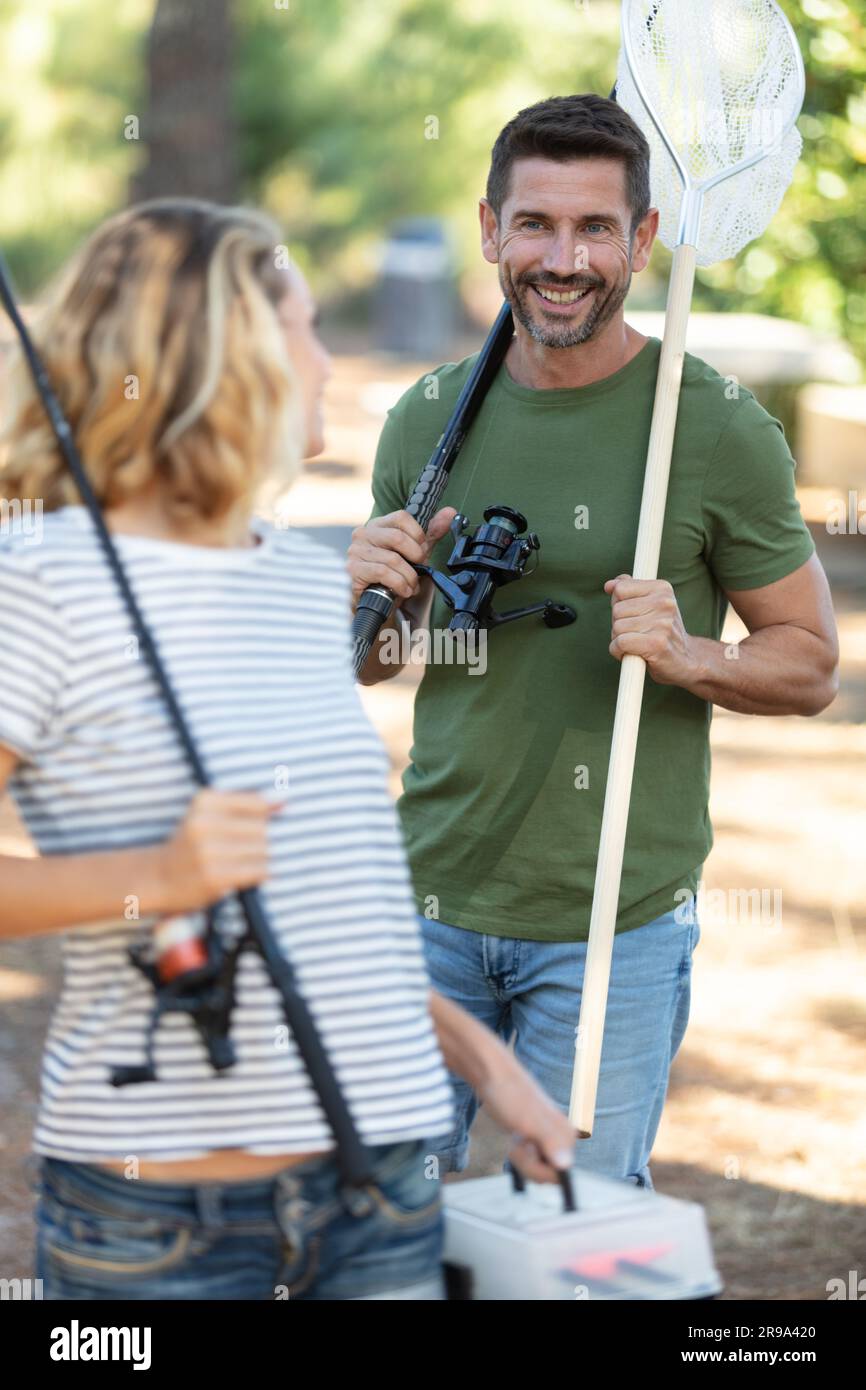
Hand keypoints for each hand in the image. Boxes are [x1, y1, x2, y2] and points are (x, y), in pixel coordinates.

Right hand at [159, 789, 284, 910]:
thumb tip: (283, 802)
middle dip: (262, 842)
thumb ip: (247, 806)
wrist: (158, 877)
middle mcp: (203, 823)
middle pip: (262, 829)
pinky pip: (257, 871)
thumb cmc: (192, 844)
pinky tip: (248, 875)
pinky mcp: (214, 876)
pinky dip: (260, 874)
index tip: (252, 829)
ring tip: (243, 864)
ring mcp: (208, 851)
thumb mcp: (210, 815)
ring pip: (262, 851)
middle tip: (244, 851)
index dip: (264, 818)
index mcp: (204, 801)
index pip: (257, 804)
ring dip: (261, 860)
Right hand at [347, 507, 456, 609]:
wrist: (376, 601)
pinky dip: (399, 584)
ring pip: (393, 559)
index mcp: (377, 525)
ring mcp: (356, 551)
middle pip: (398, 537)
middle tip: (419, 569)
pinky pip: (382, 572)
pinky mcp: (353, 569)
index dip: (418, 535)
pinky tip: (403, 590)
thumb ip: (431, 533)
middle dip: (416, 557)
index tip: (422, 551)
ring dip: (409, 576)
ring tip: (411, 585)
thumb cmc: (393, 574)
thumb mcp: (415, 552)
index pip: (401, 517)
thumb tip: (450, 513)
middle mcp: (363, 534)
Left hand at [479, 1054, 576, 1183]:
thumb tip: (566, 1166)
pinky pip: (531, 1159)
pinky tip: (514, 1136)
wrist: (492, 1075)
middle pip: (548, 1174)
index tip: (524, 1151)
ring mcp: (548, 1138)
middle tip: (518, 1139)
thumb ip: (550, 1142)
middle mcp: (562, 1138)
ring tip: (516, 1134)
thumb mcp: (528, 1120)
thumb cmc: (510, 1094)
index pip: (560, 1174)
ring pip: (537, 1168)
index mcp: (567, 1135)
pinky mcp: (536, 1137)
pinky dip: (519, 1152)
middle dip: (528, 1163)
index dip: (538, 1169)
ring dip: (522, 1158)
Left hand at [605, 574, 698, 686]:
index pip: (620, 588)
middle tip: (637, 633)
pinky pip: (620, 643)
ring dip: (619, 639)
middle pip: (617, 610)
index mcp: (662, 589)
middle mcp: (664, 603)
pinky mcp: (656, 644)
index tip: (633, 615)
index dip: (619, 605)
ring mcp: (662, 623)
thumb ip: (629, 590)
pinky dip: (618, 651)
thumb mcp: (650, 605)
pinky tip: (632, 654)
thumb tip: (609, 585)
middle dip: (619, 624)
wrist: (685, 660)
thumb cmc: (662, 632)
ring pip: (617, 627)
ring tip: (637, 644)